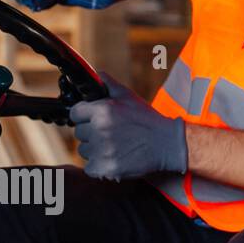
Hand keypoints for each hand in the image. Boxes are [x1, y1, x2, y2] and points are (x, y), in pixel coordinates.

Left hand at [69, 74, 187, 180]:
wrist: (168, 144)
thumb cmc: (148, 119)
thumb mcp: (129, 97)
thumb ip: (108, 84)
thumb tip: (96, 74)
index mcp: (102, 111)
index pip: (75, 113)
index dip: (84, 116)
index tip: (94, 120)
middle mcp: (99, 130)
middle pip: (79, 133)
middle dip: (92, 132)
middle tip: (112, 133)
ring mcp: (101, 151)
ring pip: (83, 150)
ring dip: (95, 149)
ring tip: (116, 145)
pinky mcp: (105, 168)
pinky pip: (90, 167)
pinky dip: (100, 165)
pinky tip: (115, 158)